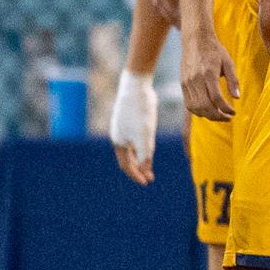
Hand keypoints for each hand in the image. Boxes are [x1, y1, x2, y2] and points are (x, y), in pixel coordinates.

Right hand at [109, 70, 158, 184]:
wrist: (136, 86)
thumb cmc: (139, 112)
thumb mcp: (144, 136)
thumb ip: (144, 154)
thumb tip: (145, 171)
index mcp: (119, 142)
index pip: (126, 165)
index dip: (136, 175)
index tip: (146, 183)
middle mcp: (119, 136)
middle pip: (128, 158)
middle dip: (138, 169)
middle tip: (150, 178)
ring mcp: (124, 127)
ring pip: (131, 147)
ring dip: (140, 158)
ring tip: (150, 167)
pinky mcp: (132, 118)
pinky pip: (135, 137)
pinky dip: (141, 146)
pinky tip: (149, 147)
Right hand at [181, 25, 238, 120]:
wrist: (195, 39)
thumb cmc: (215, 50)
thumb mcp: (228, 62)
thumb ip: (233, 80)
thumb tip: (237, 97)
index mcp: (208, 73)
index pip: (216, 98)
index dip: (226, 109)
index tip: (234, 112)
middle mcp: (195, 79)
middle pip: (205, 106)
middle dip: (218, 116)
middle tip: (228, 118)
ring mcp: (187, 82)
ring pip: (195, 108)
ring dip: (208, 116)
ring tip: (219, 116)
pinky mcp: (182, 84)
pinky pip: (188, 104)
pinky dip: (198, 111)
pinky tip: (208, 111)